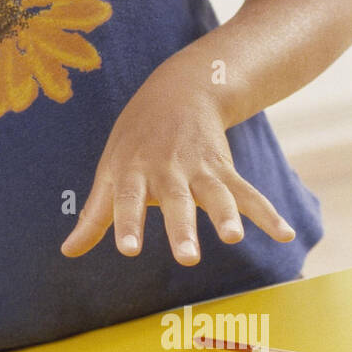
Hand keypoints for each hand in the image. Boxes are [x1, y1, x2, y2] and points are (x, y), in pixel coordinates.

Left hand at [60, 68, 296, 265]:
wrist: (177, 91)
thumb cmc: (133, 142)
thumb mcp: (109, 172)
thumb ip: (94, 216)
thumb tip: (67, 252)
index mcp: (132, 172)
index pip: (127, 199)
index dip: (127, 224)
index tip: (129, 250)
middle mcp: (167, 171)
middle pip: (175, 201)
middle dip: (182, 229)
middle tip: (188, 259)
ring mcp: (199, 169)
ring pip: (216, 193)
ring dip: (226, 215)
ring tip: (234, 238)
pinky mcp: (224, 168)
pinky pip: (248, 192)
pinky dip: (267, 213)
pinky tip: (284, 234)